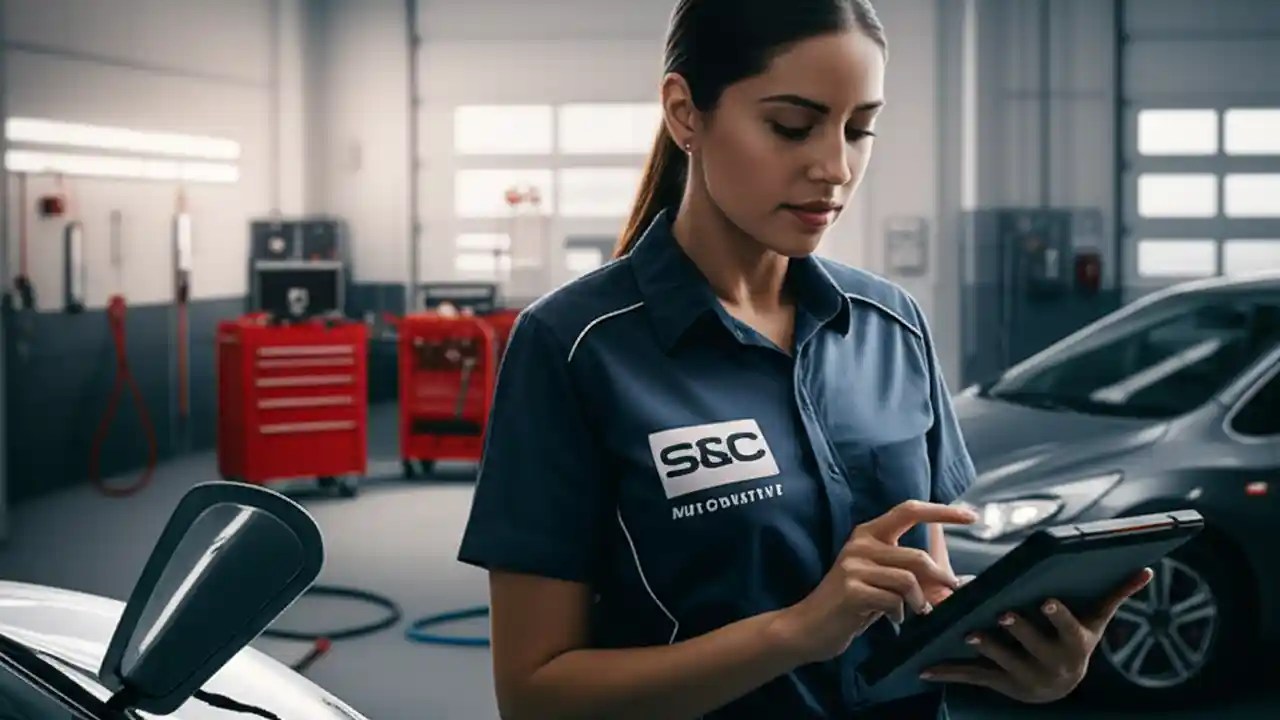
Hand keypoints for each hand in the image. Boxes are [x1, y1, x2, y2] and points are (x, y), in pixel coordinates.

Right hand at [773, 500, 978, 663]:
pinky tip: (892, 619)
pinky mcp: (852, 590)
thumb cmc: (852, 604)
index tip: (971, 515)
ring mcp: (853, 565)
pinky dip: (900, 614)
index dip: (941, 511)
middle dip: (940, 580)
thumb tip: (955, 581)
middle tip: (950, 594)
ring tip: (914, 611)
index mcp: (869, 533)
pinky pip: (894, 601)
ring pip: (908, 580)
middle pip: (917, 556)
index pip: (909, 511)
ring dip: (918, 602)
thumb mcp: (883, 582)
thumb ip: (912, 575)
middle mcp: (860, 543)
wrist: (809, 626)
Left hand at [920, 567, 1155, 703]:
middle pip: (1032, 646)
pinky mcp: (999, 684)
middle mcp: (1051, 666)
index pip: (1067, 630)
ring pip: (1001, 662)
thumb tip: (1147, 569)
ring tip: (967, 631)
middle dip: (1018, 630)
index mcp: (1074, 645)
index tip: (1046, 600)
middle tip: (1001, 612)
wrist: (1059, 685)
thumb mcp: (1096, 619)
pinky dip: (948, 672)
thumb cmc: (1076, 639)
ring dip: (985, 646)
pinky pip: (972, 677)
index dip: (1057, 617)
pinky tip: (924, 667)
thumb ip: (1116, 593)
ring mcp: (1024, 677)